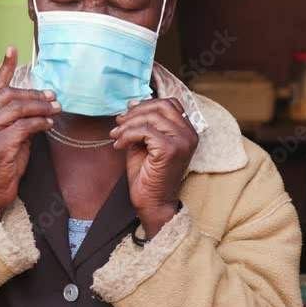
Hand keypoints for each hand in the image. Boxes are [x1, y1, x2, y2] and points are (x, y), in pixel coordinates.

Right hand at [0, 46, 59, 214]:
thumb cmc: (0, 164)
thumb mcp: (6, 136)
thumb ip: (14, 119)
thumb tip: (38, 105)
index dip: (5, 67)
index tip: (13, 49)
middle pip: (11, 95)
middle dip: (35, 94)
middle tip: (53, 97)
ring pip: (19, 109)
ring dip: (41, 108)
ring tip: (55, 109)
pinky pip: (25, 126)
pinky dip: (40, 124)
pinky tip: (48, 126)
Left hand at [111, 98, 197, 237]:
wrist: (151, 202)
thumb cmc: (148, 174)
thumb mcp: (145, 142)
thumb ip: (143, 124)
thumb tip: (132, 104)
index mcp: (187, 131)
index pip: (170, 104)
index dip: (147, 103)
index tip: (128, 110)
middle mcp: (189, 134)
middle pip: (161, 106)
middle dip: (135, 112)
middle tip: (119, 123)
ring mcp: (182, 141)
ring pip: (151, 118)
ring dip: (128, 124)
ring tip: (116, 135)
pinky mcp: (170, 149)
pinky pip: (144, 132)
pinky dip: (127, 135)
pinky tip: (119, 146)